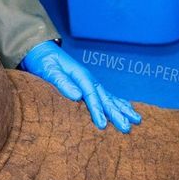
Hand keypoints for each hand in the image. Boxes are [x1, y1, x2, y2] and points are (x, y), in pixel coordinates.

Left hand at [20, 40, 140, 132]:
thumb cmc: (43, 61)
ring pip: (110, 97)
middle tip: (126, 128)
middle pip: (105, 98)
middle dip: (116, 114)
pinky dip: (117, 103)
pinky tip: (127, 109)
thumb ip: (62, 82)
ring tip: (137, 120)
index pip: (91, 96)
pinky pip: (106, 96)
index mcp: (80, 75)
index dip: (97, 111)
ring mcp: (90, 82)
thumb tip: (77, 95)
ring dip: (123, 109)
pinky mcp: (88, 85)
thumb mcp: (49, 71)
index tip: (103, 125)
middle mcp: (88, 79)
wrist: (42, 51)